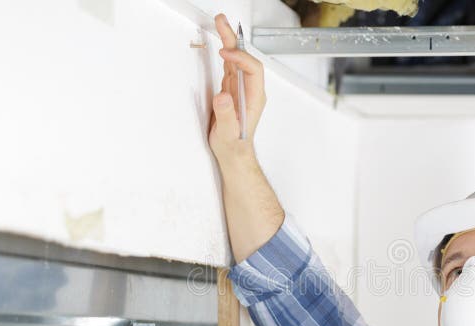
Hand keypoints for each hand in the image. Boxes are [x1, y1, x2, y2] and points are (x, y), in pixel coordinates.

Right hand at [209, 13, 266, 168]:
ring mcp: (240, 89)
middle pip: (245, 59)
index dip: (240, 59)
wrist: (233, 155)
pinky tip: (219, 44)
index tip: (224, 54)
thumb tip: (223, 97)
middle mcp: (250, 90)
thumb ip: (226, 116)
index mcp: (254, 98)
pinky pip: (229, 67)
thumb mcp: (229, 133)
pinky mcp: (231, 91)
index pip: (252, 70)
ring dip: (228, 41)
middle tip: (222, 22)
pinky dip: (224, 53)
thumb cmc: (234, 146)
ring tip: (219, 23)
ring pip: (236, 60)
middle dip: (233, 40)